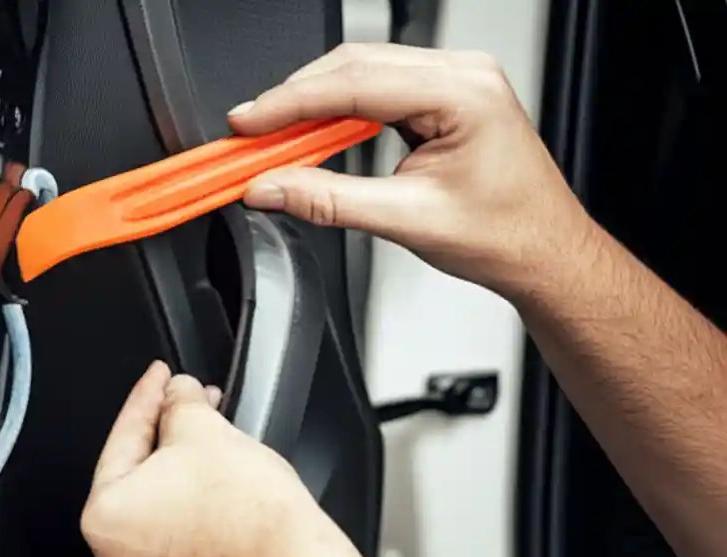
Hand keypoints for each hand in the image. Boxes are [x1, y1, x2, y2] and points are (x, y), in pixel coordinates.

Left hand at [81, 361, 361, 556]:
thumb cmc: (249, 517)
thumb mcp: (203, 429)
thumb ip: (178, 401)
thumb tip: (176, 392)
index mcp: (103, 518)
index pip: (123, 437)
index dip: (147, 395)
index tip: (159, 376)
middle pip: (138, 474)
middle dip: (169, 431)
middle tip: (189, 400)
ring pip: (161, 504)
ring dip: (184, 467)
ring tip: (213, 436)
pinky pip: (179, 534)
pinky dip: (194, 506)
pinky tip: (220, 482)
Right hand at [230, 43, 596, 297]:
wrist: (545, 253)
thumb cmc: (505, 235)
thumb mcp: (406, 220)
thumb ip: (328, 200)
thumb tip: (272, 187)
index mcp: (463, 93)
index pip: (355, 83)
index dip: (289, 103)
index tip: (248, 123)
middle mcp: (463, 74)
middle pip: (354, 65)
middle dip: (294, 98)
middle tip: (248, 132)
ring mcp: (456, 80)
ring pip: (362, 70)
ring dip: (313, 101)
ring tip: (272, 135)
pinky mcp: (445, 96)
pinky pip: (379, 86)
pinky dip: (338, 107)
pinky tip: (312, 130)